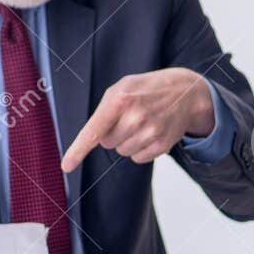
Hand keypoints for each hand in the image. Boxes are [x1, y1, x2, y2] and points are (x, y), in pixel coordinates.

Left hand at [61, 69, 214, 172]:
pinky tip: (151, 132)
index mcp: (120, 99)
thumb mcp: (123, 87)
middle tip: (129, 117)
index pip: (93, 131)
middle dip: (113, 133)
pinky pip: (138, 158)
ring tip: (142, 123)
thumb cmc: (148, 89)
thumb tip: (93, 139)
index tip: (66, 166)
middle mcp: (135, 117)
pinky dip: (141, 148)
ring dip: (127, 141)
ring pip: (122, 152)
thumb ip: (105, 109)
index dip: (77, 150)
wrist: (186, 92)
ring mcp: (150, 132)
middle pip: (107, 143)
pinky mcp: (162, 145)